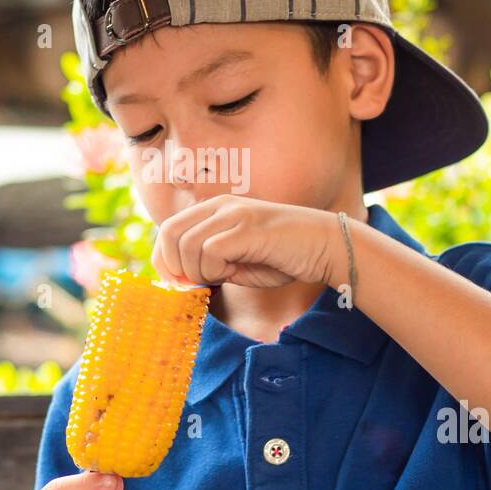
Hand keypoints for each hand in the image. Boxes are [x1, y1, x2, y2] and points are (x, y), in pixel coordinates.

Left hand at [151, 195, 340, 288]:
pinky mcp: (248, 227)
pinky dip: (214, 269)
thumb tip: (179, 280)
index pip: (167, 230)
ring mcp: (234, 213)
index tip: (181, 283)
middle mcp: (220, 206)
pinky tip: (234, 271)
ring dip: (198, 270)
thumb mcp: (236, 262)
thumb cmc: (282, 258)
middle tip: (199, 284)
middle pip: (169, 233)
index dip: (165, 260)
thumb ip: (208, 265)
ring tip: (222, 276)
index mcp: (214, 210)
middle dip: (176, 267)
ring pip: (187, 243)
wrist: (325, 247)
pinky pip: (210, 250)